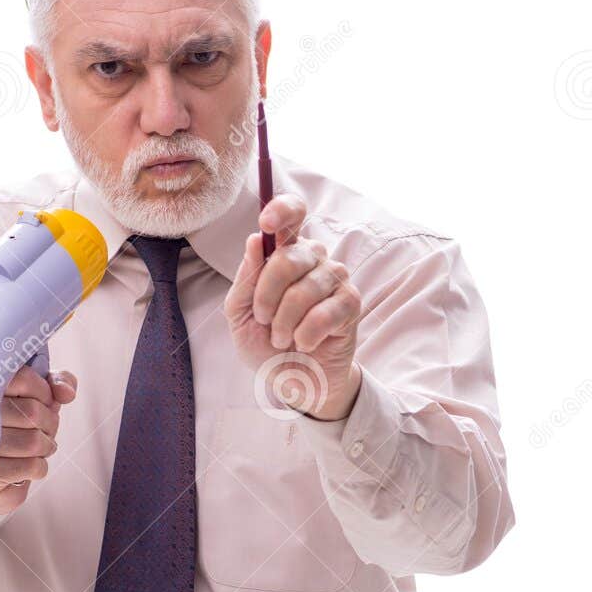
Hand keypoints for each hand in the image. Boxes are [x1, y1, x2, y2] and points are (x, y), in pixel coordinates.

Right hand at [0, 365, 76, 513]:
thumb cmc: (17, 428)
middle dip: (49, 424)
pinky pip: (32, 466)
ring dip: (45, 447)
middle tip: (41, 430)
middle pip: (33, 412)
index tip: (43, 401)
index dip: (44, 392)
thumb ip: (56, 383)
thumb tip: (67, 393)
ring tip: (34, 448)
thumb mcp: (39, 398)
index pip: (24, 379)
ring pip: (34, 442)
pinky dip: (38, 468)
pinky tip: (25, 466)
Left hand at [223, 192, 361, 419]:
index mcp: (285, 252)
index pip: (292, 214)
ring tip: (282, 338)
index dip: (282, 211)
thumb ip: (246, 279)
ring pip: (304, 290)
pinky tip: (304, 343)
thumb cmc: (266, 344)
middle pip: (289, 258)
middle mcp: (313, 258)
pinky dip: (305, 335)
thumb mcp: (240, 314)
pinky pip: (324, 313)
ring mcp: (335, 278)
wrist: (293, 380)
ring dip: (284, 323)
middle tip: (264, 321)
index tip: (267, 224)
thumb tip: (256, 240)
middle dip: (266, 297)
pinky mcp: (351, 303)